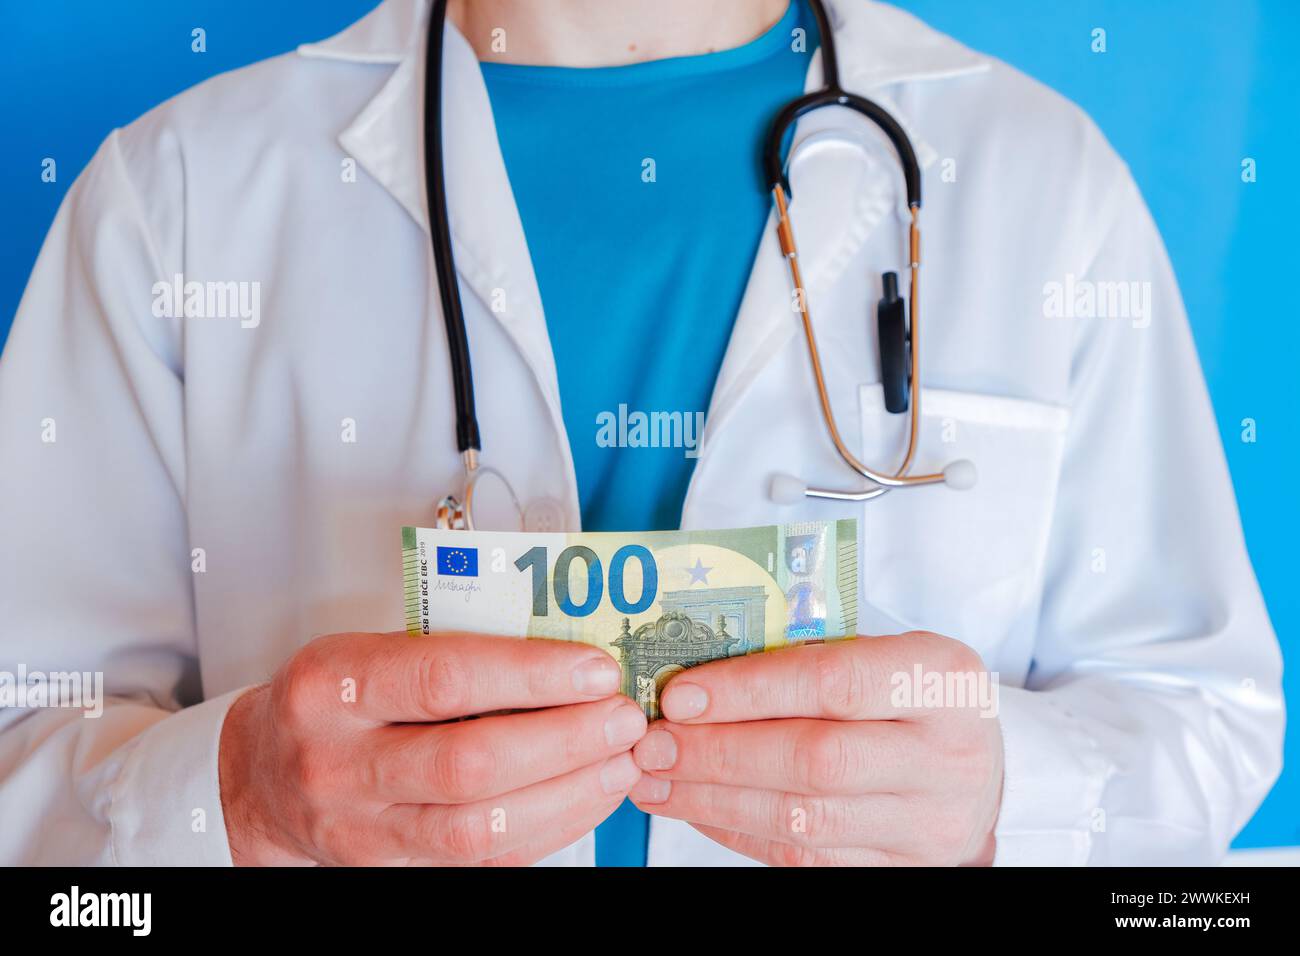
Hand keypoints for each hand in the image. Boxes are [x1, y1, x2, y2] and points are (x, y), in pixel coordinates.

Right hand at [219, 632, 644, 864]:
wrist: (263, 775)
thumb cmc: (336, 698)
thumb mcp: (372, 648)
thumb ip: (457, 648)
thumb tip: (570, 651)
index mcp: (335, 685)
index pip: (445, 678)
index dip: (532, 674)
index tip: (596, 668)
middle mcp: (341, 762)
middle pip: (470, 763)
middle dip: (565, 740)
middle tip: (623, 718)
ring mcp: (362, 827)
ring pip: (480, 827)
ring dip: (568, 793)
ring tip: (620, 761)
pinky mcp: (393, 868)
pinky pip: (484, 861)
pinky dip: (547, 827)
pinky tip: (586, 797)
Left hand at [629, 632, 1002, 865]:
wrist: (980, 765)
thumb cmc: (910, 693)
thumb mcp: (883, 651)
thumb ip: (807, 656)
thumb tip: (694, 677)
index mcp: (944, 679)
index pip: (835, 682)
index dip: (749, 689)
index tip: (680, 694)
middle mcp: (948, 756)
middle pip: (816, 761)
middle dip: (719, 754)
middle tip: (651, 744)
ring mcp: (929, 824)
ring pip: (804, 821)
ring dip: (714, 800)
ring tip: (655, 779)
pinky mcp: (902, 870)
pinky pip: (804, 860)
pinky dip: (738, 831)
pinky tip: (697, 806)